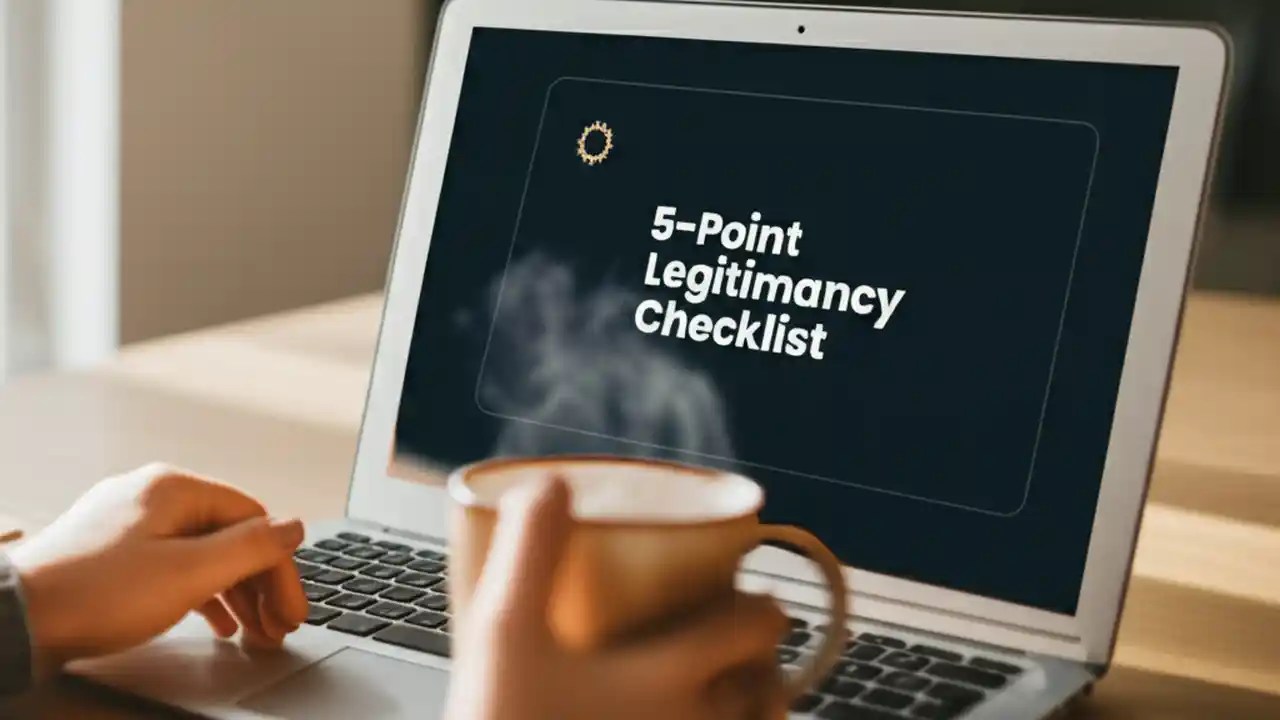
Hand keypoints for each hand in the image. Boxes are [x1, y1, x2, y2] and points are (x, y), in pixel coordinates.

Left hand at [8, 463, 307, 670]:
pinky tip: (212, 622)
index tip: (291, 610)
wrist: (16, 618)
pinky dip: (200, 593)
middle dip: (260, 586)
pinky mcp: (110, 554)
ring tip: (251, 633)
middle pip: (231, 537)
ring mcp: (129, 524)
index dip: (281, 569)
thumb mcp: (190, 573)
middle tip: (277, 628)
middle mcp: (153, 497)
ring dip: (234, 594)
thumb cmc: (95, 594)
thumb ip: (250, 548)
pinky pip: (173, 566)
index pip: (255, 521)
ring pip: (203, 554)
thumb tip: (294, 527)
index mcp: (176, 488)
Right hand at [445, 478, 788, 719]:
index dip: (762, 605)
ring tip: (724, 698)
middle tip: (735, 648)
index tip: (750, 596)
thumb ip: (528, 555)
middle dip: (761, 664)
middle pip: (769, 689)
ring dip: (752, 712)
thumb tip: (551, 488)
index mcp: (672, 678)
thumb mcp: (502, 635)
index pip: (756, 627)